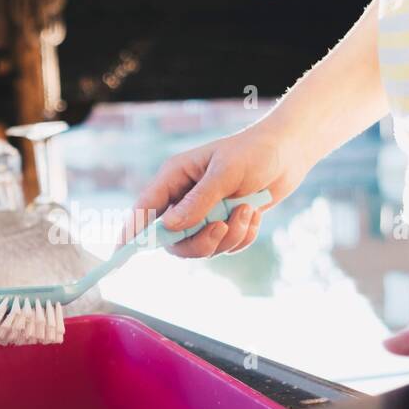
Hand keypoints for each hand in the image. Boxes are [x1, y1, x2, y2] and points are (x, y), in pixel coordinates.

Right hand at [125, 122, 309, 256]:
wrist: (288, 153)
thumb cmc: (254, 152)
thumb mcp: (225, 172)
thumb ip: (198, 200)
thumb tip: (169, 227)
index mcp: (175, 177)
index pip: (144, 209)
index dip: (131, 233)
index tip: (119, 255)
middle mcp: (185, 198)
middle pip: (173, 240)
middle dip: (199, 241)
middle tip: (221, 227)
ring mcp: (205, 213)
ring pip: (201, 247)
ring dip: (228, 237)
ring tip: (248, 211)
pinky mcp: (225, 224)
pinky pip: (225, 247)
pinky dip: (242, 237)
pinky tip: (254, 214)